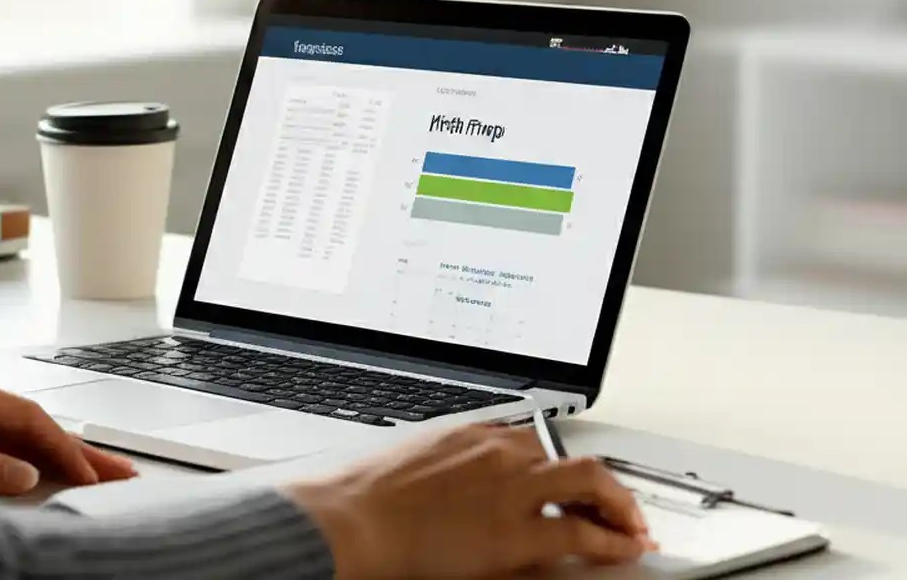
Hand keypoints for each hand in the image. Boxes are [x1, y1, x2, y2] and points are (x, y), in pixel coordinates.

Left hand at [0, 370, 135, 495]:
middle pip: (30, 426)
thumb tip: (25, 476)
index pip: (27, 420)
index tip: (91, 476)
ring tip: (97, 477)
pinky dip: (25, 464)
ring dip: (56, 460)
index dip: (63, 450)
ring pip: (15, 439)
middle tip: (122, 472)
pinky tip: (45, 478)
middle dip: (78, 450)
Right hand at [286, 423, 654, 578]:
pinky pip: (581, 532)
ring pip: (589, 480)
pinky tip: (622, 550)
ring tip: (630, 525)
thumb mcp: (415, 464)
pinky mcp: (518, 532)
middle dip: (602, 480)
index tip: (564, 481)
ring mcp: (513, 488)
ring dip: (617, 503)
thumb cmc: (366, 497)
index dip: (557, 463)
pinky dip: (611, 540)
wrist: (353, 519)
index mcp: (472, 434)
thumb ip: (452, 467)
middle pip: (570, 454)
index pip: (532, 441)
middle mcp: (500, 451)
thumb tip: (466, 486)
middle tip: (617, 503)